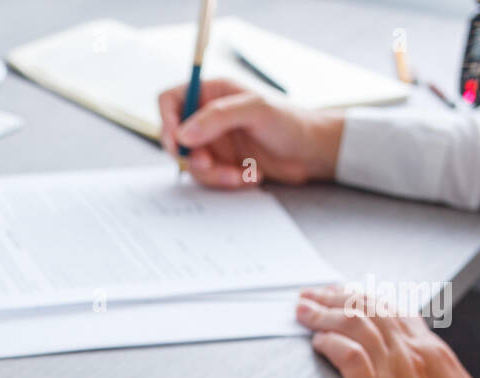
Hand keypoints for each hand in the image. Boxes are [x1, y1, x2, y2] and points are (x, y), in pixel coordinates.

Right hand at [159, 78, 343, 187]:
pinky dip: (225, 182)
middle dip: (191, 155)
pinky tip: (249, 176)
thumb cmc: (291, 122)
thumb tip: (182, 133)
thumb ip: (217, 117)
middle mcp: (207, 117)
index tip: (176, 141)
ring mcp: (213, 142)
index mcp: (212, 93)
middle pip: (175, 137)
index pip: (170, 100)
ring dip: (212, 174)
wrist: (312, 153)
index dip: (166, 120)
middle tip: (208, 163)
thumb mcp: (256, 110)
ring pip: (190, 162)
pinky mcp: (221, 164)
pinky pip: (207, 178)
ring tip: (239, 174)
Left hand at [296, 286, 479, 377]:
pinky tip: (317, 342)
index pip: (394, 311)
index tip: (344, 295)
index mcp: (433, 353)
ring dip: (323, 313)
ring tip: (304, 310)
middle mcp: (413, 354)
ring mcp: (394, 372)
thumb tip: (422, 372)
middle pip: (370, 308)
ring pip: (355, 324)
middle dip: (336, 297)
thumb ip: (435, 375)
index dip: (364, 299)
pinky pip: (348, 356)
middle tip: (313, 295)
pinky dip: (329, 343)